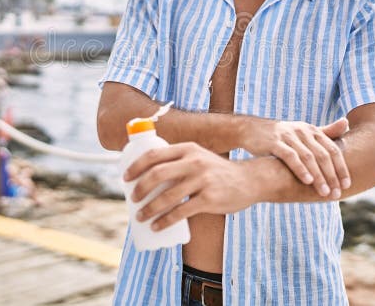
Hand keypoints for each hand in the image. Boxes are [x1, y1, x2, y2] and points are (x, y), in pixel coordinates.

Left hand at [123, 142, 254, 230]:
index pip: (155, 154)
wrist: (249, 180)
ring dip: (149, 209)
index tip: (125, 178)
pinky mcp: (209, 198)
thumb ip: (178, 161)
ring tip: (140, 217)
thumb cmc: (217, 171)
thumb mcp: (199, 157)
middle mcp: (194, 162)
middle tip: (133, 199)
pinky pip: (181, 212)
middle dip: (140, 188)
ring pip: (167, 196)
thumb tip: (147, 176)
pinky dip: (165, 221)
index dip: (136, 166)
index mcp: (188, 149)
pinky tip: (157, 226)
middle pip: (157, 174)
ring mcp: (202, 180)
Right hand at [240, 117, 349, 198]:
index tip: (347, 184)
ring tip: (324, 192)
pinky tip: (307, 181)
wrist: (251, 130)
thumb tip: (346, 123)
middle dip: (332, 175)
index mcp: (312, 130)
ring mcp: (288, 136)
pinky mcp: (275, 142)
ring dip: (318, 176)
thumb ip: (325, 130)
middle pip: (323, 155)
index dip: (341, 167)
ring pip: (308, 157)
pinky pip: (290, 156)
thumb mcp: (303, 131)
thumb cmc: (282, 135)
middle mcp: (302, 131)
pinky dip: (300, 169)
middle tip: (337, 193)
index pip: (332, 149)